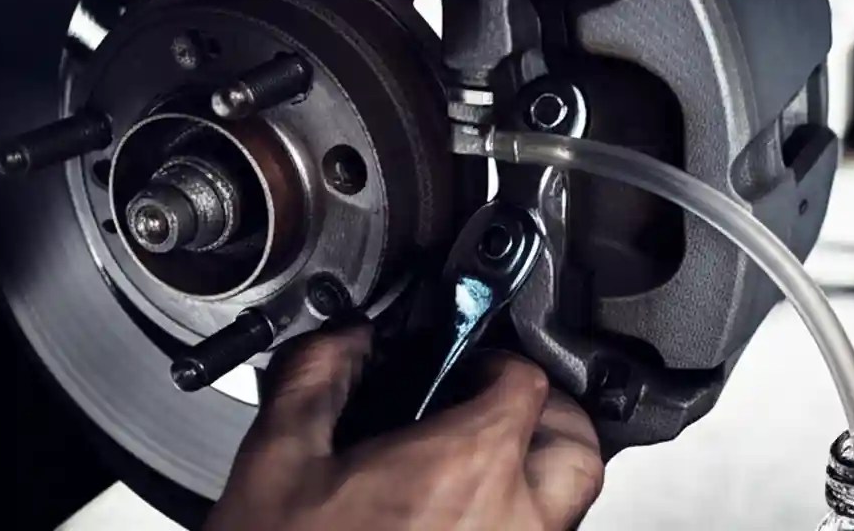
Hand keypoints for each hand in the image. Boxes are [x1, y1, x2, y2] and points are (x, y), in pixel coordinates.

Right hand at [206, 325, 604, 530]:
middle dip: (544, 417)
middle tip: (495, 413)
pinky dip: (517, 520)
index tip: (468, 370)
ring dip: (539, 475)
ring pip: (568, 505)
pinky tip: (462, 519)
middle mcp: (514, 519)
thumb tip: (344, 341)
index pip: (527, 381)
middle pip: (576, 445)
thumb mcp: (277, 463)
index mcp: (466, 466)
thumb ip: (317, 379)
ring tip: (484, 469)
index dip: (495, 363)